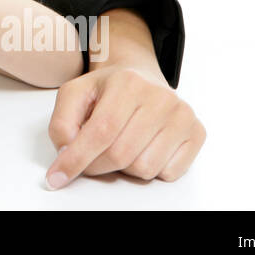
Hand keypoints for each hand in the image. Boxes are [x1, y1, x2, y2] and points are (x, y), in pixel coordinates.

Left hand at [45, 63, 205, 187]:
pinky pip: (169, 173)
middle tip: (88, 159)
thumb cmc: (107, 90)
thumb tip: (67, 152)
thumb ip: (62, 122)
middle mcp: (160, 97)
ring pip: (144, 169)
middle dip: (96, 166)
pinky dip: (150, 169)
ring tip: (120, 145)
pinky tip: (143, 148)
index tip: (57, 177)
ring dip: (124, 168)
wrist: (142, 77)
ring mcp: (182, 115)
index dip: (76, 159)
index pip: (100, 132)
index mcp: (127, 82)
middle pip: (121, 155)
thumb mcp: (75, 94)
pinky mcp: (197, 132)